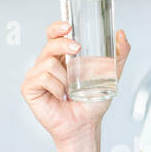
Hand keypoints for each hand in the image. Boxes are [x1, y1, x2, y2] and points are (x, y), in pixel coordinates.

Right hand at [21, 20, 130, 143]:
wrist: (85, 125)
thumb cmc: (92, 103)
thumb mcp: (111, 74)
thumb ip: (119, 54)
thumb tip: (121, 34)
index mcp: (62, 57)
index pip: (54, 35)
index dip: (57, 27)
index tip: (68, 26)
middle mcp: (47, 64)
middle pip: (50, 44)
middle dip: (63, 44)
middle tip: (77, 49)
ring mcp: (36, 75)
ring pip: (48, 62)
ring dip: (64, 77)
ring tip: (70, 90)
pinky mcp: (29, 88)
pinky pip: (42, 77)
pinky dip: (56, 87)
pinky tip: (60, 96)